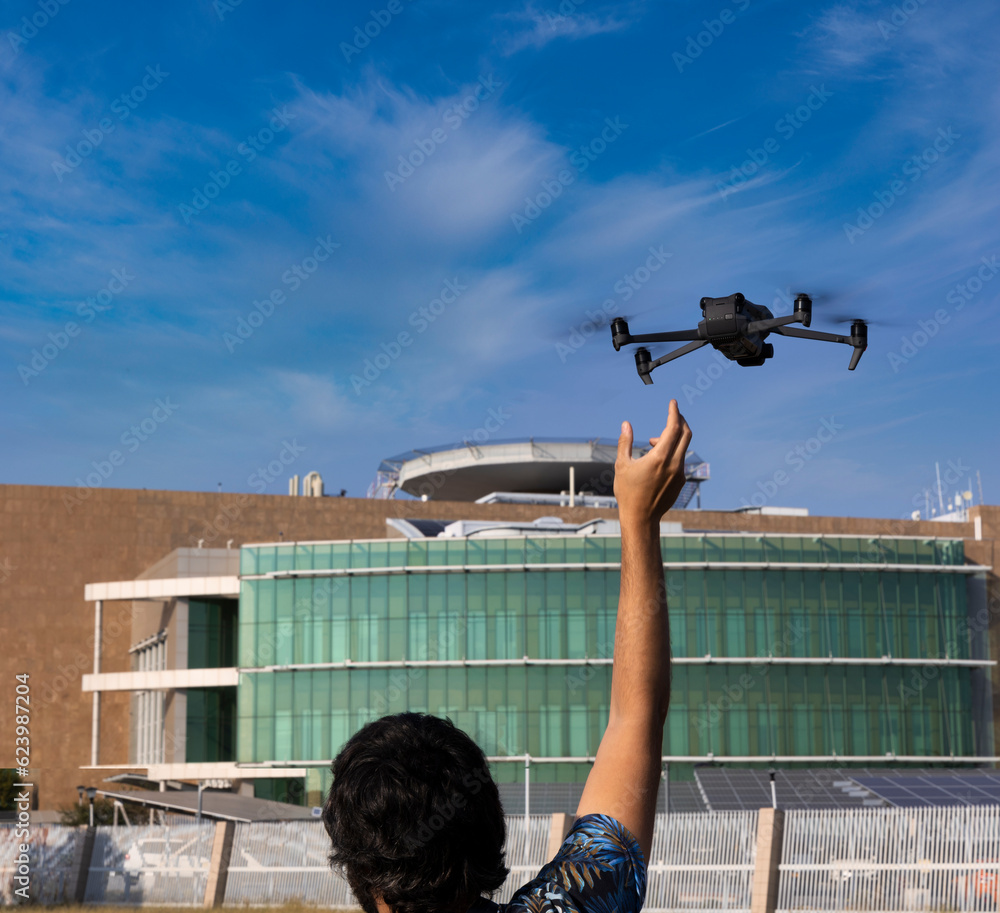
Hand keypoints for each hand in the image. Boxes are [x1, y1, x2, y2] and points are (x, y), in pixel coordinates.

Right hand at [613, 399, 691, 526]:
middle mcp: (673, 464)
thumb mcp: (621, 465)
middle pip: (686, 434)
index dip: (674, 413)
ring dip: (671, 438)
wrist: (641, 518)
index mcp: (659, 458)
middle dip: (680, 420)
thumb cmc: (628, 492)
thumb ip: (625, 442)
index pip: (673, 428)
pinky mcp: (680, 481)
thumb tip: (626, 424)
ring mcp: (679, 473)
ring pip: (682, 447)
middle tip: (672, 413)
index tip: (673, 403)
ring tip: (652, 441)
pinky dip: (672, 451)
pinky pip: (680, 459)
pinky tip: (657, 457)